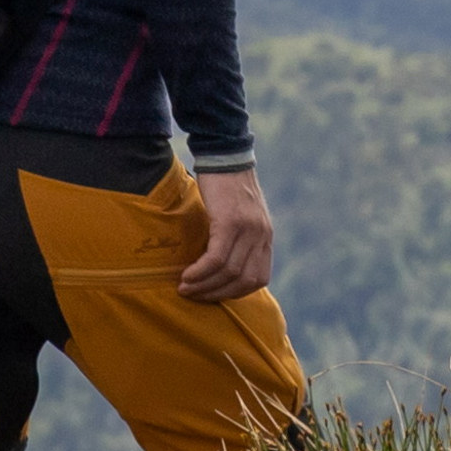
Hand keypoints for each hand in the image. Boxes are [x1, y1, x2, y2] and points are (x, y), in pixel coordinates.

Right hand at [179, 169, 275, 304]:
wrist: (225, 155)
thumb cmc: (226, 187)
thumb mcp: (240, 216)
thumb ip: (238, 239)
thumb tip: (221, 266)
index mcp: (266, 237)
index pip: (258, 279)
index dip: (234, 293)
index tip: (212, 293)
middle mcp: (261, 236)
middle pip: (243, 281)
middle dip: (216, 293)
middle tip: (193, 294)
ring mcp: (248, 229)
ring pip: (228, 272)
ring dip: (204, 285)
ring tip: (185, 287)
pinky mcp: (230, 222)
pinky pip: (216, 258)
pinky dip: (201, 271)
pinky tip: (187, 275)